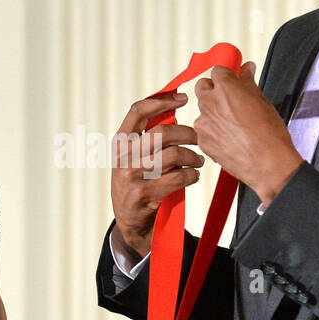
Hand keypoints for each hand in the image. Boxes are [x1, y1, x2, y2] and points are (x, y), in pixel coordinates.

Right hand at [110, 91, 205, 258]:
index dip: (162, 101)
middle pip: (162, 132)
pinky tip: (193, 176)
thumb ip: (146, 136)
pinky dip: (192, 175)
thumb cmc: (137, 182)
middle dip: (187, 133)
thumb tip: (174, 107)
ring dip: (194, 157)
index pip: (138, 111)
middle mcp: (123, 157)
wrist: (129, 221)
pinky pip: (179, 177)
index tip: (183, 98)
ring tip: (199, 160)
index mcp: (120, 143)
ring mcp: (133, 177)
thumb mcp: (132, 157)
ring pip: (174, 155)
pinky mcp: (146, 195)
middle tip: (199, 138)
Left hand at [192, 61, 303, 205]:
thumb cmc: (270, 135)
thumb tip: (246, 70)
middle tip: (229, 100)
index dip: (227, 77)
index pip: (217, 71)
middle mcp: (210, 102)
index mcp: (225, 88)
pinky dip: (213, 132)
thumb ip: (249, 82)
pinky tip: (229, 138)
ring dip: (213, 113)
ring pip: (203, 110)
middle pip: (203, 87)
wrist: (268, 164)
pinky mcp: (202, 141)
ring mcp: (203, 122)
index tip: (232, 82)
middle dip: (214, 90)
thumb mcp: (263, 101)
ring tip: (233, 124)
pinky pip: (203, 130)